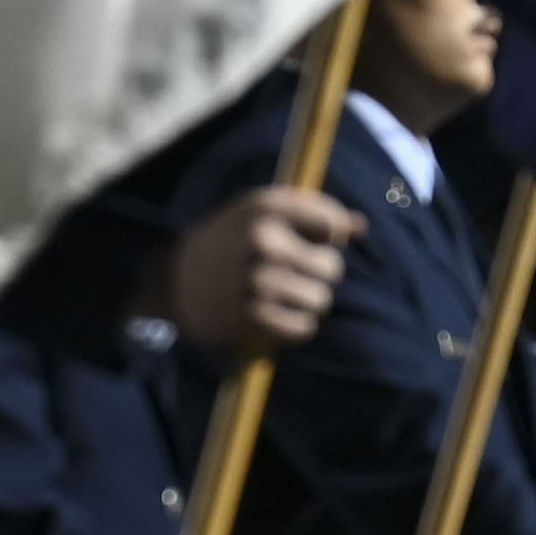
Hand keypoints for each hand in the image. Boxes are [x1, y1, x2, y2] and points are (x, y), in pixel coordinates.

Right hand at [167, 185, 358, 351]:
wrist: (175, 281)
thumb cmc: (229, 241)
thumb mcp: (261, 213)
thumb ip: (311, 213)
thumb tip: (361, 226)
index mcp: (265, 206)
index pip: (332, 223)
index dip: (331, 236)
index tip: (314, 240)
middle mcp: (262, 240)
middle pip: (332, 267)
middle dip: (319, 273)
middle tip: (294, 273)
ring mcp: (256, 281)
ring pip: (321, 300)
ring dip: (308, 302)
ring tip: (283, 295)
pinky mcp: (252, 317)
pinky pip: (304, 327)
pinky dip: (295, 325)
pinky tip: (275, 314)